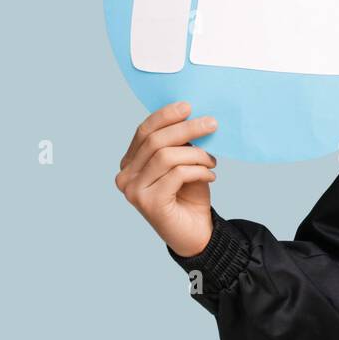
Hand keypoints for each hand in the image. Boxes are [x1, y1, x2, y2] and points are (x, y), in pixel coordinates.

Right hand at [115, 101, 218, 257]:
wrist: (196, 233)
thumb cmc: (189, 195)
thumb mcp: (184, 163)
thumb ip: (179, 144)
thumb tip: (191, 115)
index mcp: (130, 163)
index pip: (144, 131)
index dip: (165, 116)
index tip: (188, 106)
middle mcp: (126, 176)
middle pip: (155, 141)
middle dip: (186, 129)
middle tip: (212, 124)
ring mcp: (133, 191)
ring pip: (166, 156)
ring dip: (196, 154)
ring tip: (212, 161)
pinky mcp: (148, 203)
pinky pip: (176, 175)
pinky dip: (198, 171)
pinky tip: (210, 176)